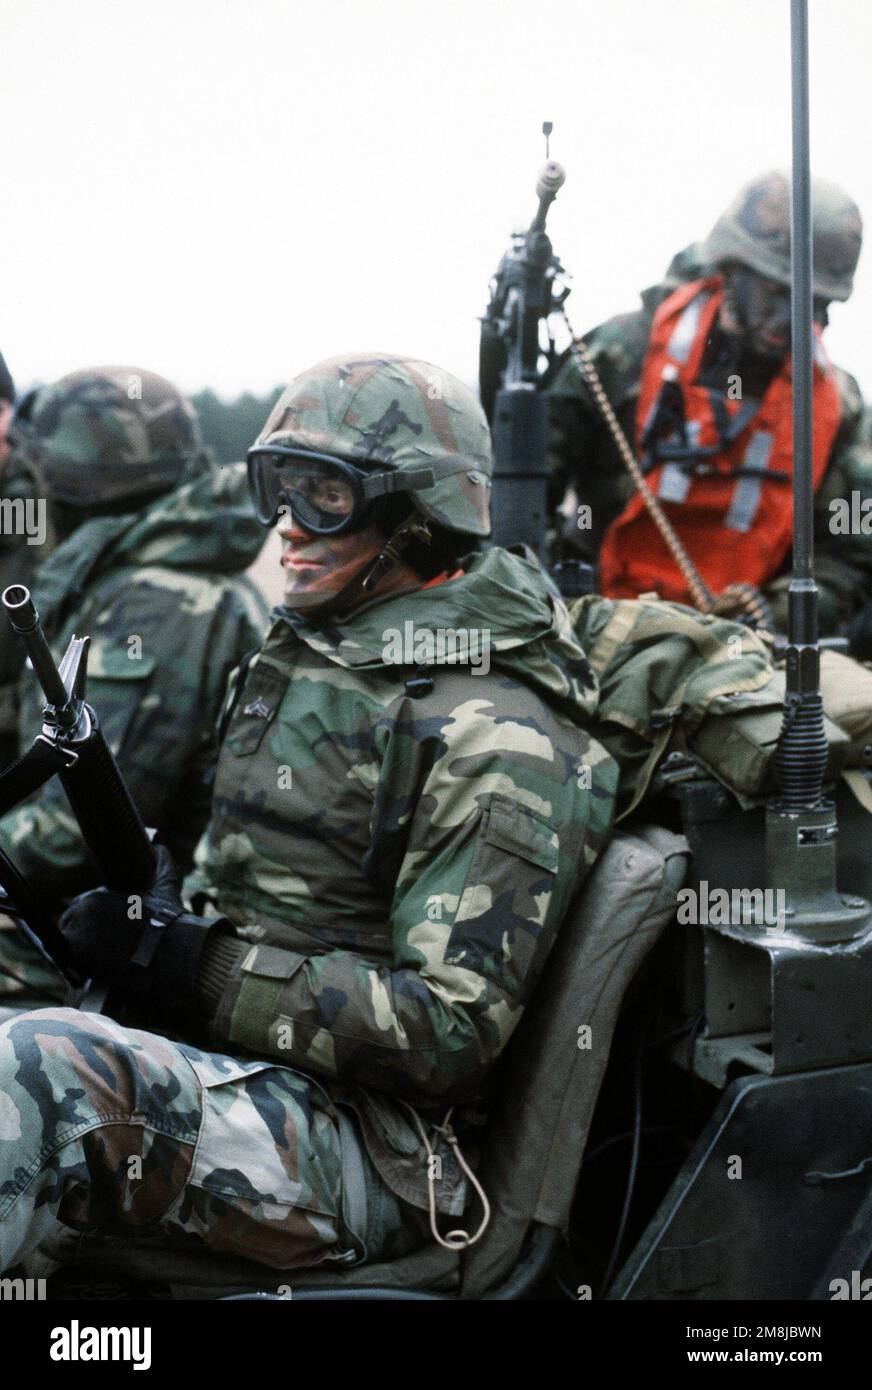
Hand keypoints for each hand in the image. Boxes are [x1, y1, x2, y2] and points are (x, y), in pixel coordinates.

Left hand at [58, 844, 215, 1022]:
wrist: (170, 952)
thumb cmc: (167, 921)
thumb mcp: (164, 886)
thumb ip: (161, 863)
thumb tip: (161, 845)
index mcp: (96, 897)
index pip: (82, 908)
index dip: (95, 920)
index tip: (108, 931)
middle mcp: (82, 913)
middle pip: (71, 924)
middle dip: (85, 933)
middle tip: (105, 946)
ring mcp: (78, 935)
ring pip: (70, 943)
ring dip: (81, 949)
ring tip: (103, 958)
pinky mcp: (80, 957)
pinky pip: (69, 962)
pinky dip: (80, 965)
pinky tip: (99, 967)